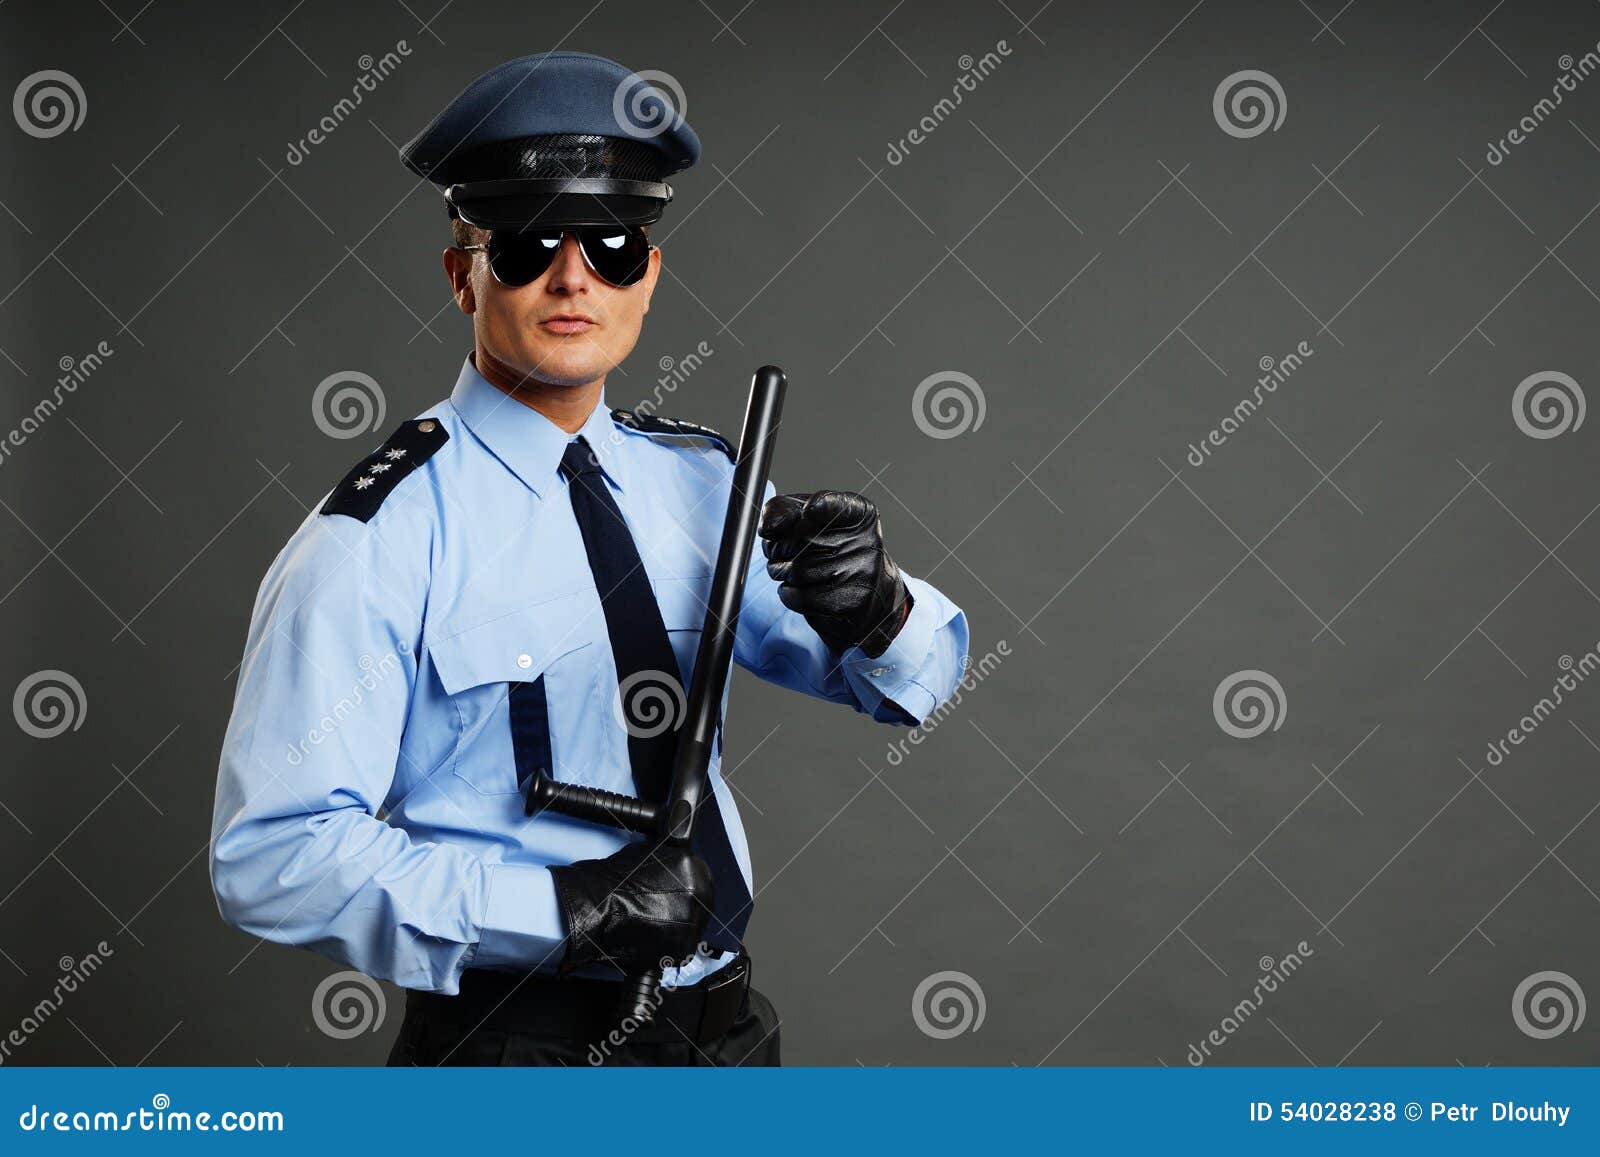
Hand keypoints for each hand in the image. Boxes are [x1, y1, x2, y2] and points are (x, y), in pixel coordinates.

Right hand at [550, 840, 712, 970]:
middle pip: (701, 903)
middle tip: (662, 912)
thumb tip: (675, 871)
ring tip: (652, 926)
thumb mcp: (648, 855)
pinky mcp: (683, 949)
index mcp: (692, 866)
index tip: (675, 895)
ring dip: (677, 928)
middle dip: (683, 908)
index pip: (701, 878)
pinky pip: (681, 948)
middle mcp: (699, 894)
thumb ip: (670, 864)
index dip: (686, 889)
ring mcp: (693, 922)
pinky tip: (650, 939)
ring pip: (693, 926)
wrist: (595, 907)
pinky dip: (669, 947)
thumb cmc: (612, 881)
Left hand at [759, 490, 909, 657]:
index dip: (812, 507)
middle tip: (787, 551)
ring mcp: (860, 574)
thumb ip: (785, 510)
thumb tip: (768, 527)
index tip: (808, 511)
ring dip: (784, 573)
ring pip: (797, 571)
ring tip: (797, 571)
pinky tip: (804, 589)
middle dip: (781, 548)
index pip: (828, 503)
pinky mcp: (849, 602)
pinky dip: (789, 594)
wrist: (868, 593)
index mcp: (860, 513)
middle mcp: (865, 540)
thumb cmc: (832, 549)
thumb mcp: (812, 517)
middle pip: (800, 540)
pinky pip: (799, 597)